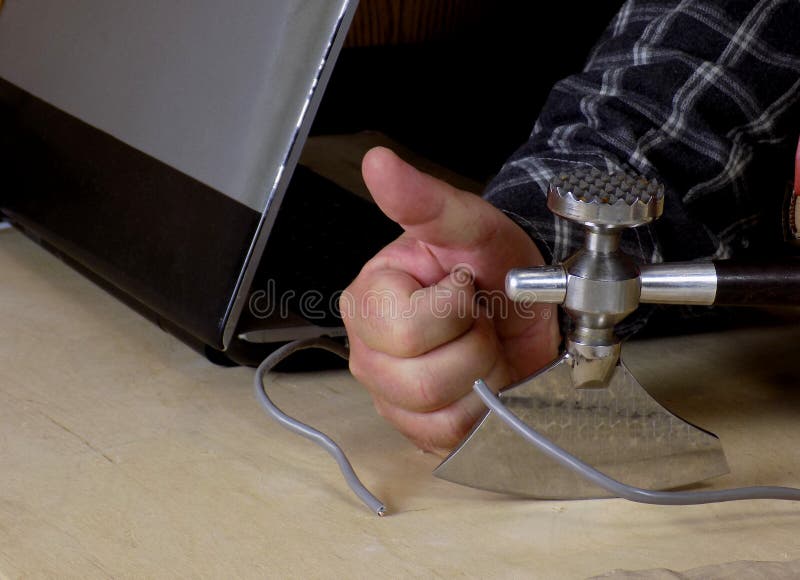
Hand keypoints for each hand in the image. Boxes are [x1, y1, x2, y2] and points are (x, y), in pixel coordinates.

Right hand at [340, 147, 559, 453]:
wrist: (523, 300)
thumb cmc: (491, 262)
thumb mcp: (468, 225)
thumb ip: (423, 201)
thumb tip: (378, 164)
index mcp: (369, 298)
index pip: (403, 329)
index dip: (453, 310)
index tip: (465, 286)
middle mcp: (369, 349)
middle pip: (420, 380)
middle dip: (472, 347)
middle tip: (478, 321)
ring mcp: (389, 392)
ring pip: (437, 413)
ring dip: (479, 379)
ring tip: (479, 348)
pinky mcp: (415, 424)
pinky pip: (448, 437)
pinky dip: (479, 410)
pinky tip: (479, 379)